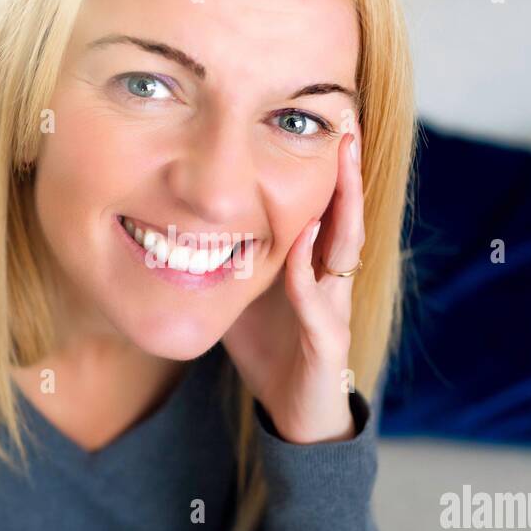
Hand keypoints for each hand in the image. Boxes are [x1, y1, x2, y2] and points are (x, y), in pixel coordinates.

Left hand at [220, 129, 364, 443]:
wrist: (294, 411)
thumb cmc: (271, 345)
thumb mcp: (244, 289)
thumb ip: (232, 252)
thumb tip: (183, 213)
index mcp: (312, 261)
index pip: (325, 204)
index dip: (328, 165)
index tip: (325, 119)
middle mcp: (330, 278)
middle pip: (346, 215)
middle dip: (347, 171)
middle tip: (346, 126)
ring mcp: (333, 307)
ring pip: (345, 248)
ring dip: (345, 205)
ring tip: (342, 163)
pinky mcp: (329, 342)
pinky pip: (320, 302)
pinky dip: (309, 272)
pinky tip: (303, 240)